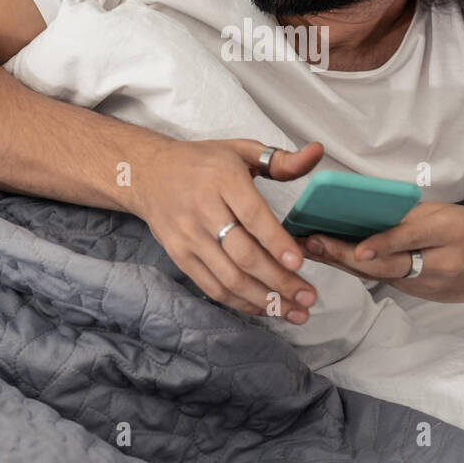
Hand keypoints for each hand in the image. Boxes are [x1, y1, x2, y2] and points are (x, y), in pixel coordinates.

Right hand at [130, 138, 323, 323]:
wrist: (146, 172)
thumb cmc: (202, 162)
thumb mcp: (240, 150)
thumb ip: (282, 160)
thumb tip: (317, 153)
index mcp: (223, 180)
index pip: (252, 216)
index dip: (276, 242)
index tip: (299, 263)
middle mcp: (203, 210)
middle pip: (243, 254)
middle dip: (279, 281)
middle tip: (308, 298)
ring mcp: (189, 237)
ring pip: (228, 277)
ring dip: (264, 299)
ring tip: (294, 312)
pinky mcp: (179, 256)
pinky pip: (211, 286)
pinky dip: (239, 303)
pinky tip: (264, 308)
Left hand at [295, 201, 463, 303]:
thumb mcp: (449, 213)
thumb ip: (411, 217)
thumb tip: (368, 213)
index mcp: (450, 235)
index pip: (411, 240)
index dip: (383, 245)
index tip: (356, 249)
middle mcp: (439, 266)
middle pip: (388, 266)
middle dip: (346, 256)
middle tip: (313, 244)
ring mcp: (428, 287)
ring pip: (381, 276)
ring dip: (343, 264)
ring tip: (312, 249)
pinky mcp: (421, 295)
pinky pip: (385, 282)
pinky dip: (359, 270)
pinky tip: (334, 258)